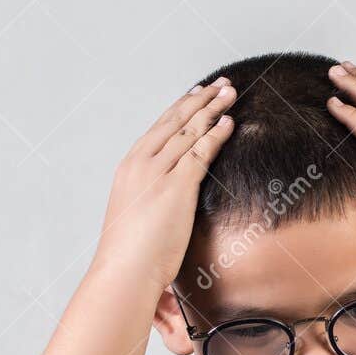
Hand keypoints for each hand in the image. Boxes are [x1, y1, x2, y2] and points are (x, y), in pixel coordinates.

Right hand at [99, 78, 235, 278]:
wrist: (125, 270)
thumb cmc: (131, 252)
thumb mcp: (137, 213)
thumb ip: (151, 196)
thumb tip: (165, 198)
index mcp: (130, 166)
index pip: (159, 127)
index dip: (181, 108)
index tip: (197, 93)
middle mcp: (141, 162)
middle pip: (175, 121)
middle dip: (200, 100)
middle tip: (221, 84)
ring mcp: (157, 172)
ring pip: (189, 131)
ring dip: (212, 109)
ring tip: (230, 93)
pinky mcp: (175, 186)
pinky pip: (201, 152)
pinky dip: (216, 134)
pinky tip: (229, 123)